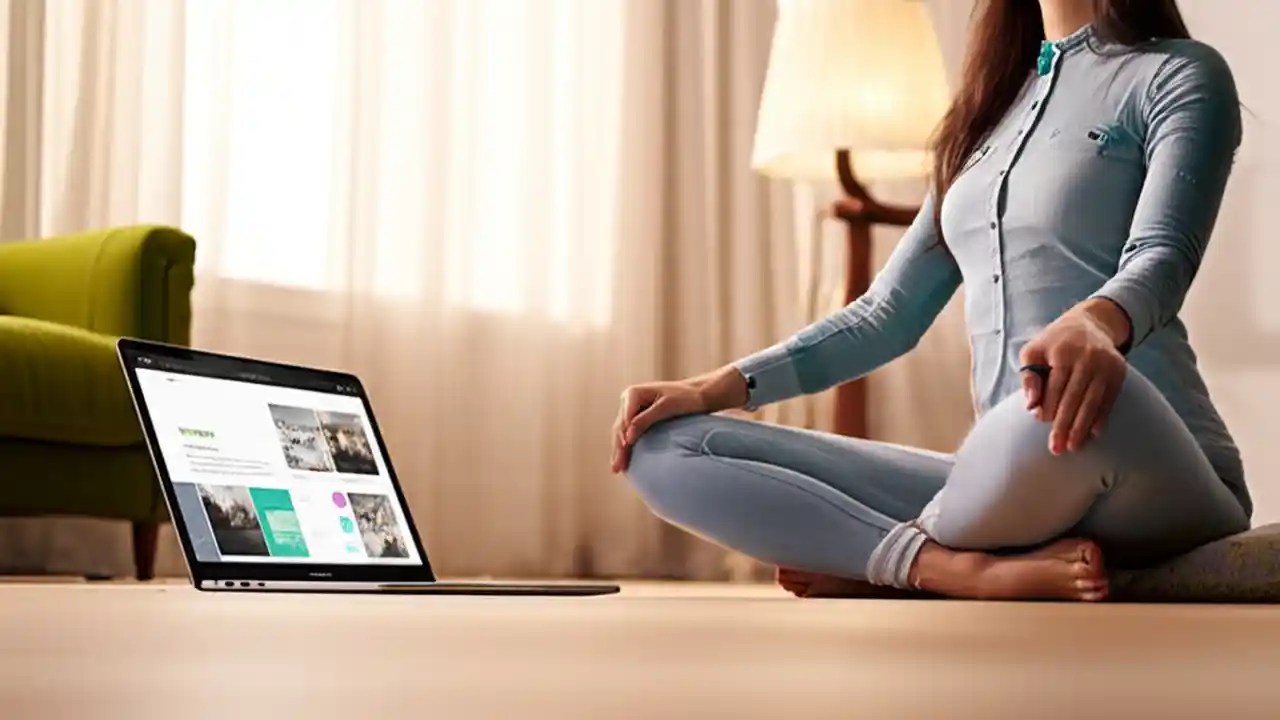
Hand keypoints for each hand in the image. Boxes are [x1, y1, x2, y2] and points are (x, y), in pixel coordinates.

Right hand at [609, 381, 707, 472]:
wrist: (699, 393)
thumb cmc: (685, 397)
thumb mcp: (665, 407)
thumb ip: (645, 420)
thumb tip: (628, 438)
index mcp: (633, 393)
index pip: (624, 419)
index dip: (622, 436)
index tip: (625, 450)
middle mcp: (628, 400)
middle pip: (620, 428)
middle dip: (618, 448)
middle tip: (617, 467)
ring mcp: (632, 409)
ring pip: (622, 433)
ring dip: (619, 450)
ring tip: (617, 468)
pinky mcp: (638, 417)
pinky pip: (629, 434)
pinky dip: (626, 447)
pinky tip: (625, 459)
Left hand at [1019, 300, 1129, 453]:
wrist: (1089, 324)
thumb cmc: (1054, 343)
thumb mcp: (1033, 351)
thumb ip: (1029, 377)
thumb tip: (1031, 406)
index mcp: (1063, 352)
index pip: (1056, 386)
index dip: (1049, 406)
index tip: (1041, 422)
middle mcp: (1088, 358)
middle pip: (1074, 397)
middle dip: (1065, 425)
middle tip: (1057, 448)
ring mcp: (1106, 365)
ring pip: (1093, 401)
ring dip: (1083, 427)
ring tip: (1074, 446)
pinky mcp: (1118, 371)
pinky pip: (1110, 399)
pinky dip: (1102, 417)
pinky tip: (1094, 433)